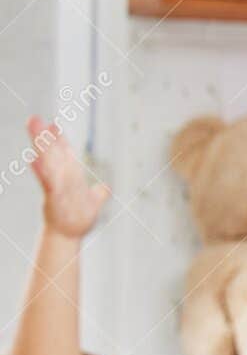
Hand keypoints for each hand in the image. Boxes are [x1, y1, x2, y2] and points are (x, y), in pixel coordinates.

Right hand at [26, 117, 107, 237]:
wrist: (69, 235)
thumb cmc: (78, 219)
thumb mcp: (94, 203)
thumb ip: (100, 194)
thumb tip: (106, 187)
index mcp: (71, 177)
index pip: (65, 155)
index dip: (60, 141)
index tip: (54, 125)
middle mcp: (61, 179)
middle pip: (52, 154)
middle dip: (44, 137)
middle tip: (34, 119)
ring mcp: (56, 187)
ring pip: (47, 163)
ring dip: (41, 147)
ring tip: (32, 130)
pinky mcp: (53, 198)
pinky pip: (47, 183)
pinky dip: (41, 171)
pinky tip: (33, 159)